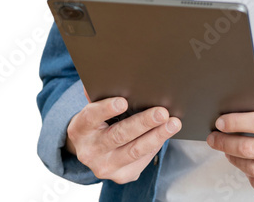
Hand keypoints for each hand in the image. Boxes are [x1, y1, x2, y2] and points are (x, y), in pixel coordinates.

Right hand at [65, 93, 180, 183]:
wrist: (92, 151)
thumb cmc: (98, 122)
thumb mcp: (95, 109)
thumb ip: (102, 96)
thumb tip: (118, 78)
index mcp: (80, 129)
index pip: (91, 117)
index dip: (106, 109)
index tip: (122, 101)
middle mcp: (90, 151)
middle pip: (118, 135)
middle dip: (143, 123)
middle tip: (162, 112)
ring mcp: (104, 166)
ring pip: (134, 151)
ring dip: (157, 136)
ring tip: (173, 124)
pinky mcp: (121, 176)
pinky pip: (142, 160)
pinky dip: (156, 145)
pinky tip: (166, 134)